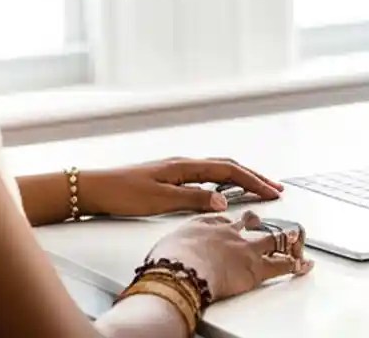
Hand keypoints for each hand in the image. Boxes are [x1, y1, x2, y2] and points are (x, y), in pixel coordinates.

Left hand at [81, 158, 282, 216]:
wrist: (93, 188)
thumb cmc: (121, 192)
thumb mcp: (159, 200)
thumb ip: (193, 200)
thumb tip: (223, 204)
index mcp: (184, 166)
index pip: (229, 171)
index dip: (253, 181)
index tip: (272, 192)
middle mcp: (183, 164)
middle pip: (228, 167)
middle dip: (254, 177)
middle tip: (275, 189)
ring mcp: (177, 170)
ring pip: (218, 171)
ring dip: (241, 179)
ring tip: (258, 188)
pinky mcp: (170, 178)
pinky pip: (206, 178)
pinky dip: (224, 183)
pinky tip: (225, 193)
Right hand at [148, 211, 313, 300]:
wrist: (181, 268)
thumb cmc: (169, 258)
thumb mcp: (170, 241)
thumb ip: (180, 241)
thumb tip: (174, 249)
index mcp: (208, 223)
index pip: (226, 217)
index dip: (233, 220)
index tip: (236, 221)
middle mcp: (231, 231)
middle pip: (252, 222)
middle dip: (260, 223)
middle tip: (264, 224)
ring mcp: (246, 247)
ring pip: (273, 238)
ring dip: (286, 239)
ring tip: (295, 237)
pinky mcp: (256, 267)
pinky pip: (283, 264)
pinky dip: (297, 264)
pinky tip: (305, 264)